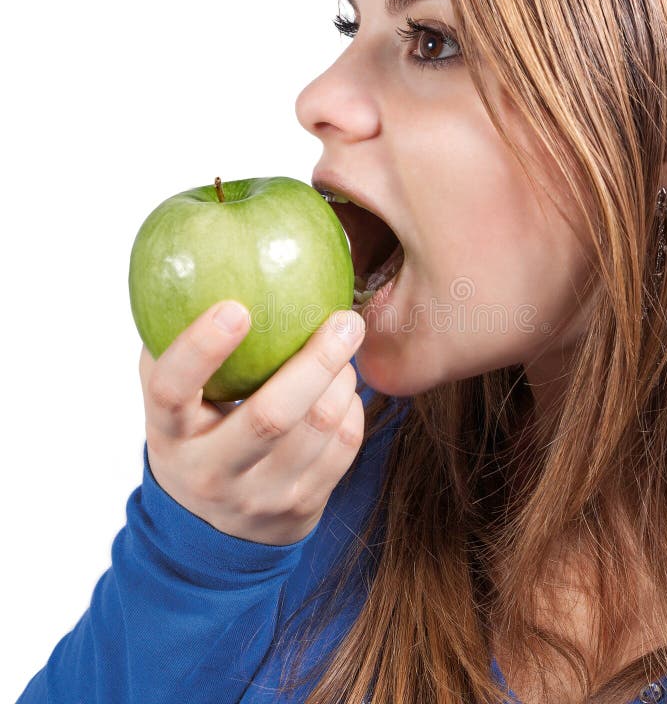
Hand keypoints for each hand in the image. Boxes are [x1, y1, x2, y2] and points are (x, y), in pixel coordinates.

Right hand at [138, 301, 365, 544]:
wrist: (215, 533)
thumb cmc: (195, 440)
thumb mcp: (171, 406)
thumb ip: (173, 351)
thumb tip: (198, 276)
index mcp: (169, 437)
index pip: (171, 392)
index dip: (200, 350)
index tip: (235, 307)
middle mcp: (212, 473)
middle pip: (270, 416)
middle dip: (315, 361)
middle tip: (345, 320)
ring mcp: (261, 496)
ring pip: (318, 429)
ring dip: (342, 379)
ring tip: (345, 347)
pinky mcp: (302, 507)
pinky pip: (343, 448)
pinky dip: (352, 409)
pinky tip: (345, 389)